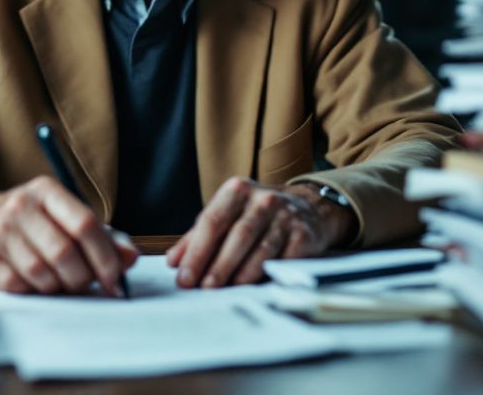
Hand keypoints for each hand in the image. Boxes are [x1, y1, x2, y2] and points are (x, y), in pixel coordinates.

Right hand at [0, 176, 137, 294]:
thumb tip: (129, 258)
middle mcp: (20, 207)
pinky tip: (37, 283)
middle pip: (64, 253)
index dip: (105, 256)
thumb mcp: (67, 217)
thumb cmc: (35, 222)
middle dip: (83, 277)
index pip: (84, 224)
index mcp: (46, 191)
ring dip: (59, 287)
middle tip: (87, 284)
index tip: (114, 278)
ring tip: (62, 282)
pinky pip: (20, 287)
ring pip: (42, 274)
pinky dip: (35, 292)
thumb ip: (104, 236)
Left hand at [166, 177, 355, 287]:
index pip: (212, 221)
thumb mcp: (227, 215)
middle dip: (219, 265)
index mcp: (237, 191)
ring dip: (243, 273)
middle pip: (237, 235)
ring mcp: (286, 216)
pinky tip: (258, 287)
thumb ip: (198, 237)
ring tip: (228, 290)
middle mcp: (262, 200)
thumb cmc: (257, 215)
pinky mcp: (304, 234)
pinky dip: (270, 274)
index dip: (196, 251)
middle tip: (205, 288)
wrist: (308, 207)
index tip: (184, 277)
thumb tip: (174, 262)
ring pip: (262, 248)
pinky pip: (285, 258)